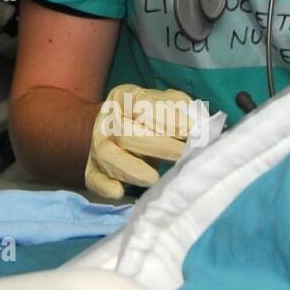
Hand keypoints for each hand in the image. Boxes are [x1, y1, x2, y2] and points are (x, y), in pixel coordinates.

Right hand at [83, 84, 196, 200]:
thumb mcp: (165, 102)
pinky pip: (94, 178)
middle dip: (158, 146)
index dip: (167, 119)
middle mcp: (106, 120)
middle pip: (125, 132)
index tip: (192, 131)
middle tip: (184, 155)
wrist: (115, 128)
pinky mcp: (93, 170)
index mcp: (123, 98)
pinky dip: (105, 186)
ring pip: (108, 156)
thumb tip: (196, 122)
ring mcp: (98, 146)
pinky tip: (119, 191)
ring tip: (154, 178)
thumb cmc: (149, 117)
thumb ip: (180, 108)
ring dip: (132, 168)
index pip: (141, 105)